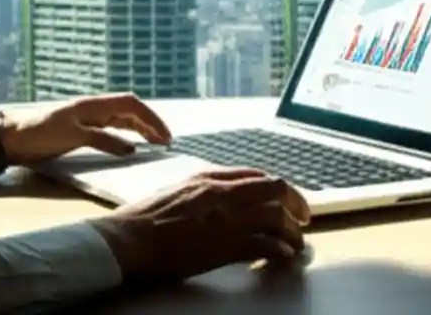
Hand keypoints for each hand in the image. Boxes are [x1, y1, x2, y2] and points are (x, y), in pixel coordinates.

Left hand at [0, 93, 172, 165]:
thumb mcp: (73, 136)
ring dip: (140, 129)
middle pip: (131, 111)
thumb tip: (132, 149)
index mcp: (95, 105)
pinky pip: (111, 130)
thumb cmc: (41, 132)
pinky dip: (126, 136)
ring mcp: (88, 119)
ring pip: (122, 120)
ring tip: (155, 144)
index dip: (152, 119)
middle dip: (151, 124)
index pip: (132, 105)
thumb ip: (103, 140)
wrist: (11, 136)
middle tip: (166, 143)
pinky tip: (130, 147)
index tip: (165, 137)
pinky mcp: (81, 130)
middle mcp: (95, 109)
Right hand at [90, 168, 312, 282]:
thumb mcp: (175, 189)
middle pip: (276, 187)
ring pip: (276, 215)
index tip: (284, 198)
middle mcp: (222, 192)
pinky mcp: (224, 245)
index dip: (276, 187)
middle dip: (296, 202)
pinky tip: (283, 256)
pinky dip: (279, 250)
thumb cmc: (141, 218)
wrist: (126, 239)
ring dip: (292, 231)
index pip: (255, 174)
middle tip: (304, 218)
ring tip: (296, 243)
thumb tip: (220, 195)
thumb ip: (201, 189)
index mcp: (209, 178)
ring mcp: (225, 218)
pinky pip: (264, 244)